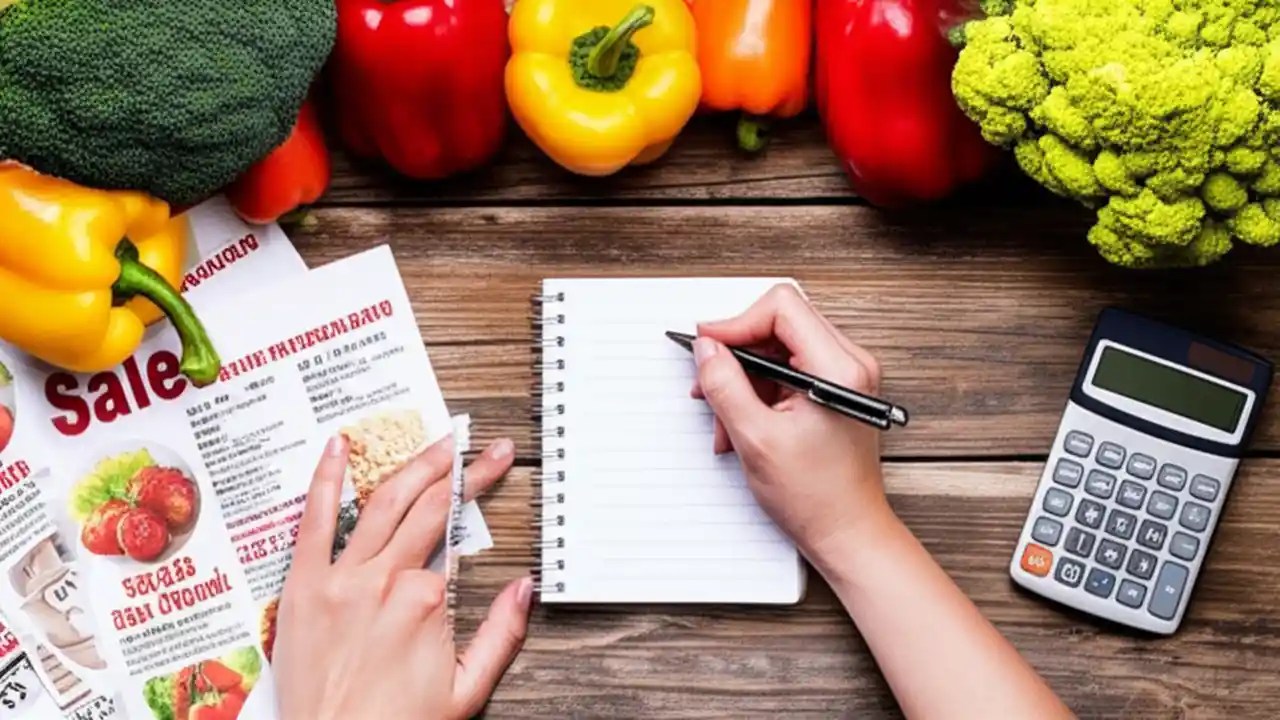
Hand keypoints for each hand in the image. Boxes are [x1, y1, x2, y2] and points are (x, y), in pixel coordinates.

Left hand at [274, 434, 531, 719]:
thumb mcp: (467, 690)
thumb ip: (501, 634)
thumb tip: (525, 589)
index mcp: (426, 600)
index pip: (456, 535)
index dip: (479, 489)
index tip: (497, 461)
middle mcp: (385, 580)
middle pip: (428, 506)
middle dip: (459, 466)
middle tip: (478, 445)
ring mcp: (341, 579)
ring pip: (382, 503)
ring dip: (412, 464)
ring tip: (435, 441)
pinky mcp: (302, 587)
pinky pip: (313, 522)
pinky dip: (325, 480)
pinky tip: (338, 448)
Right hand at [691, 284, 891, 565]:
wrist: (848, 533)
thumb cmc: (817, 498)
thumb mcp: (756, 439)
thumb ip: (725, 385)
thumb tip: (707, 349)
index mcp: (838, 369)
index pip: (781, 308)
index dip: (736, 323)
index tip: (707, 348)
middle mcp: (849, 365)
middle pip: (779, 324)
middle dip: (737, 355)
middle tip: (709, 383)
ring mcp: (844, 377)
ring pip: (779, 349)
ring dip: (743, 379)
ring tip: (727, 420)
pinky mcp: (835, 392)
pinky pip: (787, 372)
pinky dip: (758, 393)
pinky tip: (743, 425)